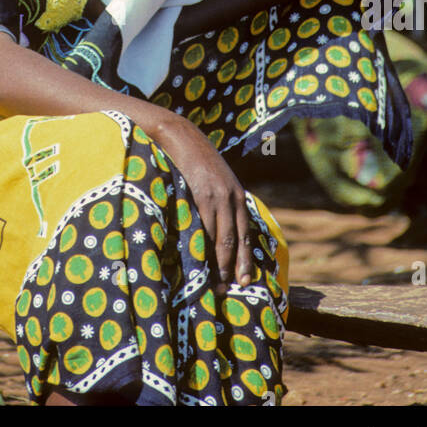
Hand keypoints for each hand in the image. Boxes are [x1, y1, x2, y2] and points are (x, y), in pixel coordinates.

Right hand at [150, 113, 254, 295]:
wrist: (181, 136)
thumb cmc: (195, 160)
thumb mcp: (215, 180)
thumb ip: (220, 202)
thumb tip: (218, 231)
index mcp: (237, 196)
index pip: (245, 233)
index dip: (245, 259)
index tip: (245, 281)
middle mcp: (232, 197)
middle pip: (236, 240)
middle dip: (233, 267)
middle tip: (229, 289)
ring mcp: (217, 196)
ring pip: (220, 237)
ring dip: (217, 263)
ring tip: (213, 283)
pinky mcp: (200, 194)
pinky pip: (203, 226)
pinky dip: (201, 246)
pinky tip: (198, 260)